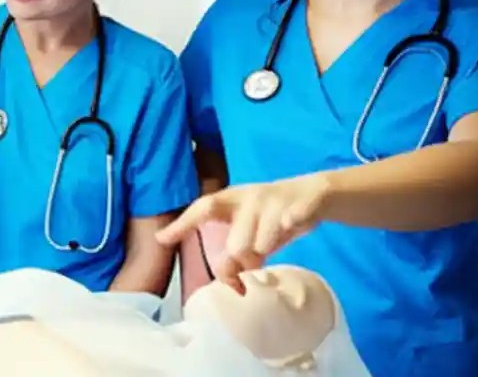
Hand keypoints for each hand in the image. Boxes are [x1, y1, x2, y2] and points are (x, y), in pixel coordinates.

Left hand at [156, 173, 331, 291]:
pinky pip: (292, 216)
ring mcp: (275, 200)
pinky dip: (290, 219)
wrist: (316, 194)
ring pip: (264, 239)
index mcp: (232, 201)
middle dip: (243, 256)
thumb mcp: (250, 232)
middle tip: (251, 258)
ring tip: (276, 240)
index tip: (161, 239)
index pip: (202, 210)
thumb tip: (230, 283)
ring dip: (268, 247)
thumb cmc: (273, 217)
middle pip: (237, 242)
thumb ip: (238, 255)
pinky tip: (288, 222)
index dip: (182, 224)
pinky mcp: (302, 203)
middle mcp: (250, 198)